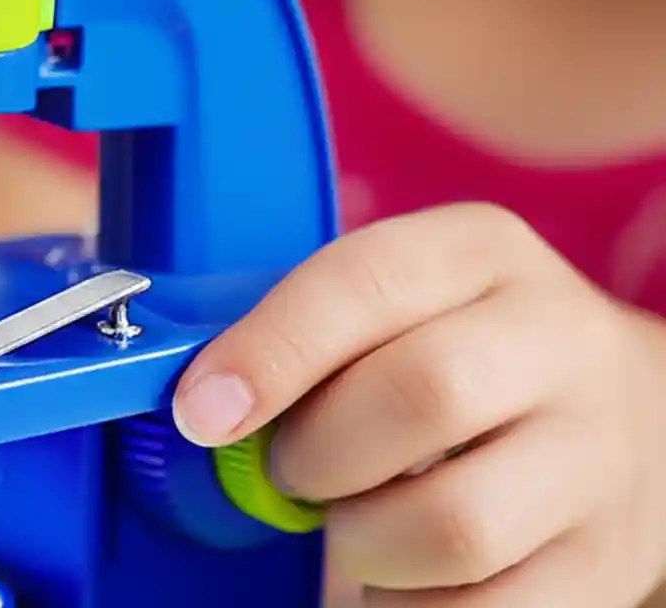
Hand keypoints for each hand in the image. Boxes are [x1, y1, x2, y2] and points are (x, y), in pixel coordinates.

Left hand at [172, 203, 665, 605]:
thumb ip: (310, 335)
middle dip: (316, 453)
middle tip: (290, 472)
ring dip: (362, 542)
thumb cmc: (463, 357)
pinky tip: (398, 576)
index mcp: (479, 253)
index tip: (203, 411)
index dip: (270, 350)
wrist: (631, 421)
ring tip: (352, 523)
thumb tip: (203, 404)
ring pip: (454, 523)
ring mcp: (594, 453)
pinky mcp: (606, 558)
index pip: (364, 281)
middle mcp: (556, 339)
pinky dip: (408, 606)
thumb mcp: (401, 305)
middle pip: (420, 394)